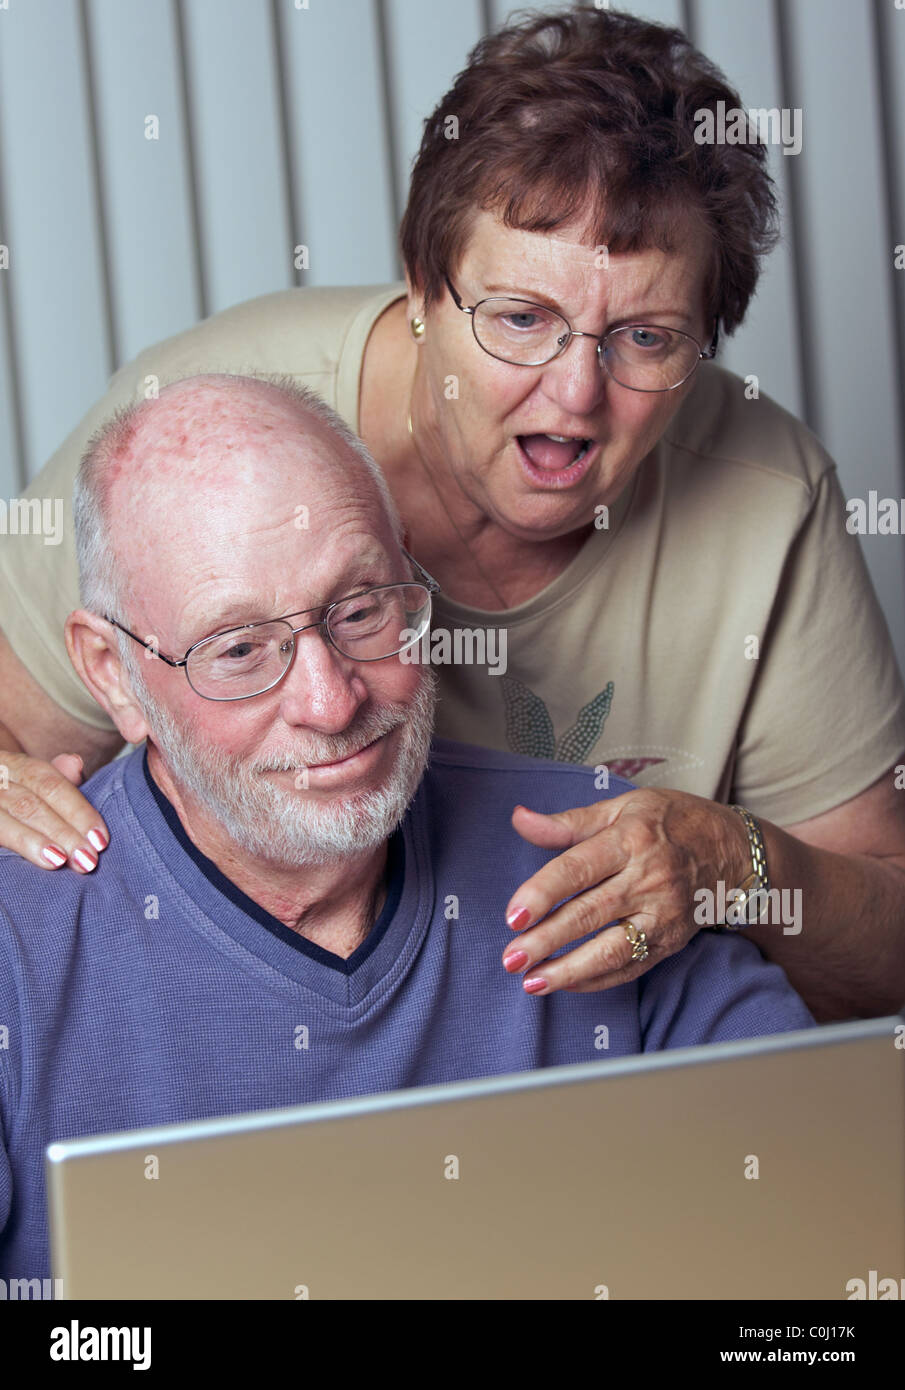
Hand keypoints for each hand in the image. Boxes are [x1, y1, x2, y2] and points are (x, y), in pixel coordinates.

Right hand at [0, 750, 108, 871]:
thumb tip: (75, 764)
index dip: (77, 810)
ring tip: (57, 861)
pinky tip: (16, 868)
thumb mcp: (29, 782)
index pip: (49, 783)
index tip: (100, 840)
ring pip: (2, 821)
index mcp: (11, 765)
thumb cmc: (10, 796)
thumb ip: (56, 780)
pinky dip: (9, 845)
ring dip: (30, 841)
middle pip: (28, 803)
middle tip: (87, 860)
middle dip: (62, 832)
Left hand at [501, 787, 747, 993]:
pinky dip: (596, 980)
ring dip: (568, 971)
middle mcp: (648, 879)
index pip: (577, 869)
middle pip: (589, 914)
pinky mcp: (671, 941)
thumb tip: (519, 819)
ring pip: (611, 949)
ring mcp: (662, 914)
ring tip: (531, 982)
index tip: (513, 916)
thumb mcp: (623, 807)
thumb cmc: (671, 822)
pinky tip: (564, 983)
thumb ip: (568, 822)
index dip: (542, 893)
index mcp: (630, 839)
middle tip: (510, 958)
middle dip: (546, 941)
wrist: (735, 852)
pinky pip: (630, 967)